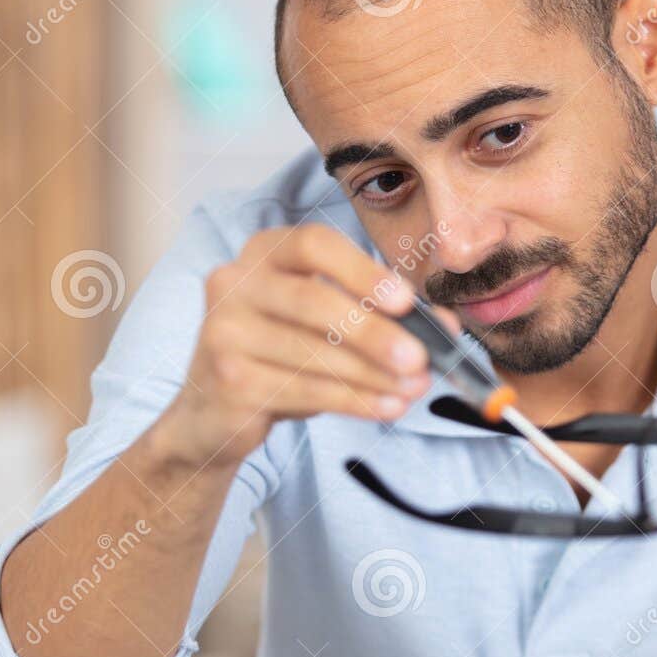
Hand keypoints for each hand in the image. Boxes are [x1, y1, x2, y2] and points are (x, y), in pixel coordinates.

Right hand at [152, 225, 452, 470]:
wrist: (212, 412)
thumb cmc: (280, 356)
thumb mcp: (325, 325)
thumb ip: (378, 315)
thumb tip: (444, 327)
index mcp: (264, 253)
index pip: (314, 244)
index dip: (361, 270)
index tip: (405, 300)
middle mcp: (234, 283)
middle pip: (313, 300)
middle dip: (374, 332)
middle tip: (419, 358)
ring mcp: (224, 331)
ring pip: (312, 352)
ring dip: (372, 375)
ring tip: (412, 389)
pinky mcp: (228, 379)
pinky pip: (303, 390)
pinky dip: (354, 402)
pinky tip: (386, 407)